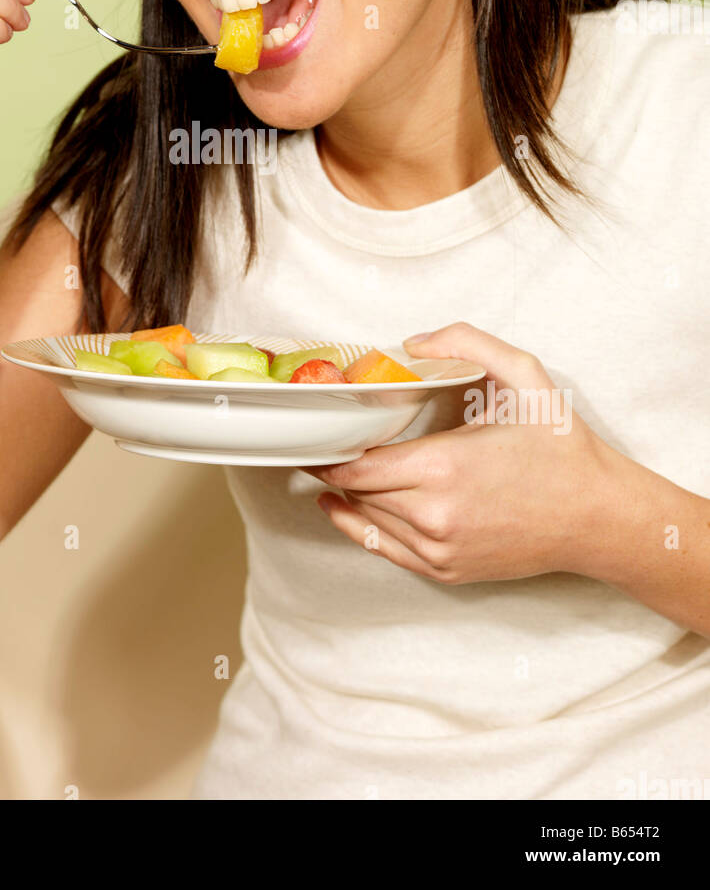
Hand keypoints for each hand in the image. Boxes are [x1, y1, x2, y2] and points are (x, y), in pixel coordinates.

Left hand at [304, 322, 619, 584]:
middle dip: (334, 467)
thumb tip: (413, 342)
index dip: (329, 451)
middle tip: (317, 443)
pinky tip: (340, 509)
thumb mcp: (526, 377)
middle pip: (357, 491)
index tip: (314, 434)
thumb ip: (468, 343)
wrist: (598, 516)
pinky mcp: (447, 571)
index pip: (358, 466)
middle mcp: (434, 515)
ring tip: (325, 469)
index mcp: (443, 467)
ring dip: (345, 495)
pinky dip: (358, 527)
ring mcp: (439, 549)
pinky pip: (385, 550)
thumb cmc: (561, 449)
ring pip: (367, 520)